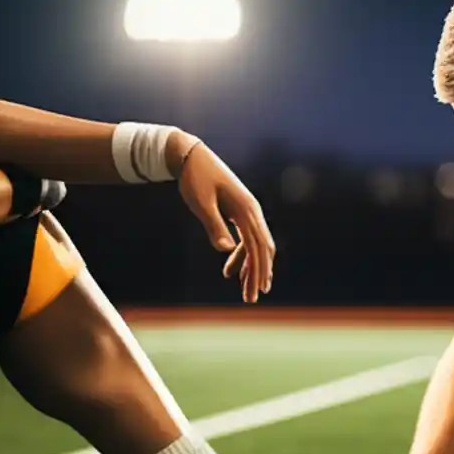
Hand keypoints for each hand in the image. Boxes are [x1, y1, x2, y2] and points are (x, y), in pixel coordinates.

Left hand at [173, 137, 275, 302]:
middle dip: (258, 275)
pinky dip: (243, 256)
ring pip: (257, 245)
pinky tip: (231, 270)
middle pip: (262, 249)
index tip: (255, 290)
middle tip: (251, 298)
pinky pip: (247, 239)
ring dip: (251, 268)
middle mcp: (252, 211)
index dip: (257, 270)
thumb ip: (214, 226)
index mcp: (246, 210)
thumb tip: (225, 250)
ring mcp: (248, 212)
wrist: (191, 156)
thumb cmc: (195, 179)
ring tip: (244, 289)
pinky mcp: (240, 212)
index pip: (256, 247)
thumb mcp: (201, 203)